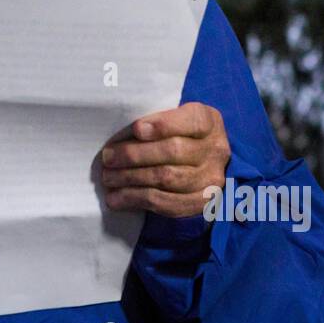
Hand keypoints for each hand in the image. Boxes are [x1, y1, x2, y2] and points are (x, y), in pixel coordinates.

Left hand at [99, 103, 230, 217]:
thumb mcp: (175, 118)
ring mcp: (211, 179)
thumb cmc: (178, 135)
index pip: (192, 120)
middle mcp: (215, 150)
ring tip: (108, 177)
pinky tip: (116, 198)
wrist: (200, 167)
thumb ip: (156, 120)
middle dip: (135, 154)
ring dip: (131, 178)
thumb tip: (123, 132)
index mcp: (209, 121)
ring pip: (166, 178)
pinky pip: (164, 203)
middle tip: (108, 157)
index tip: (136, 129)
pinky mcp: (199, 203)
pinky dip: (136, 199)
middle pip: (174, 151)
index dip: (163, 124)